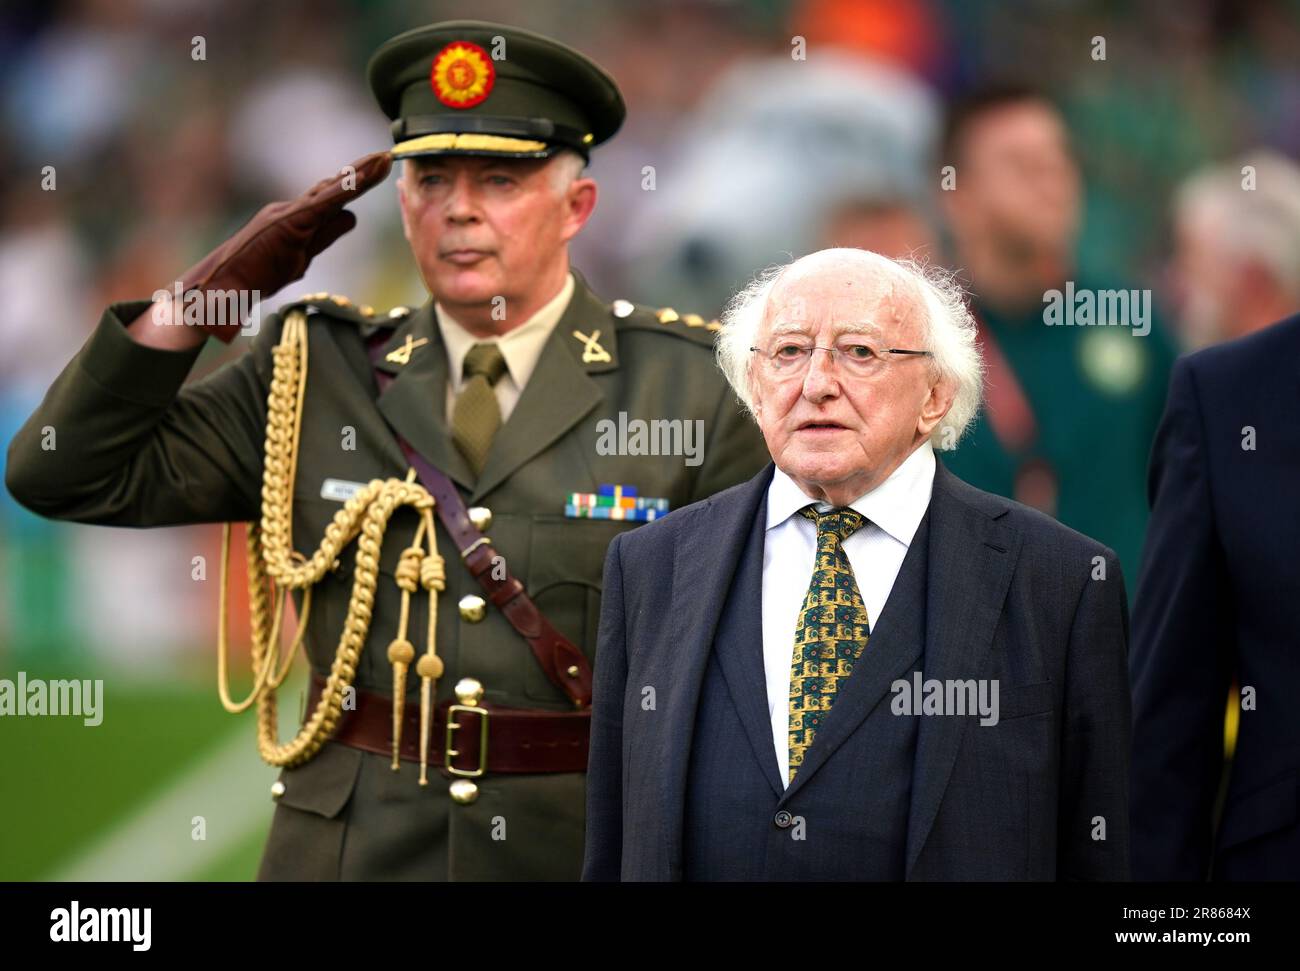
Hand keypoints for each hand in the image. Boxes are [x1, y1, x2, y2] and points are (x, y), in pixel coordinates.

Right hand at [131, 151, 392, 346]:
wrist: (222, 286)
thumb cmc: (256, 275)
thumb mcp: (301, 258)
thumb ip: (326, 236)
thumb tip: (351, 217)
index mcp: (296, 218)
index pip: (332, 197)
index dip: (355, 184)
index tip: (378, 169)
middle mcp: (292, 208)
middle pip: (334, 188)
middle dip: (361, 173)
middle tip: (385, 156)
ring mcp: (289, 212)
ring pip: (331, 190)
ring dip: (358, 174)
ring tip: (383, 159)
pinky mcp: (288, 222)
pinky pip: (322, 203)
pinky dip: (343, 190)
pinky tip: (361, 178)